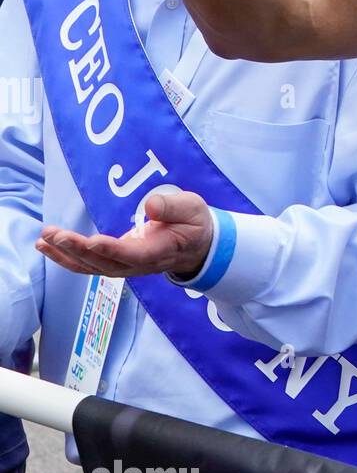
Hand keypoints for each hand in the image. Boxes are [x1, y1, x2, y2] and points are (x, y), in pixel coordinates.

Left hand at [36, 191, 214, 280]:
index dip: (111, 250)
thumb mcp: (192, 209)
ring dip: (66, 255)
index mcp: (159, 252)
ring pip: (91, 267)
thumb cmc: (194, 223)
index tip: (91, 241)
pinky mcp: (115, 263)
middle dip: (77, 250)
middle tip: (54, 235)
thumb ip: (173, 207)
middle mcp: (137, 265)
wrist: (196, 246)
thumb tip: (151, 205)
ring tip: (44, 240)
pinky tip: (49, 247)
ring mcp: (125, 267)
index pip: (132, 255)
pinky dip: (67, 258)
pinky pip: (88, 265)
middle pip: (104, 264)